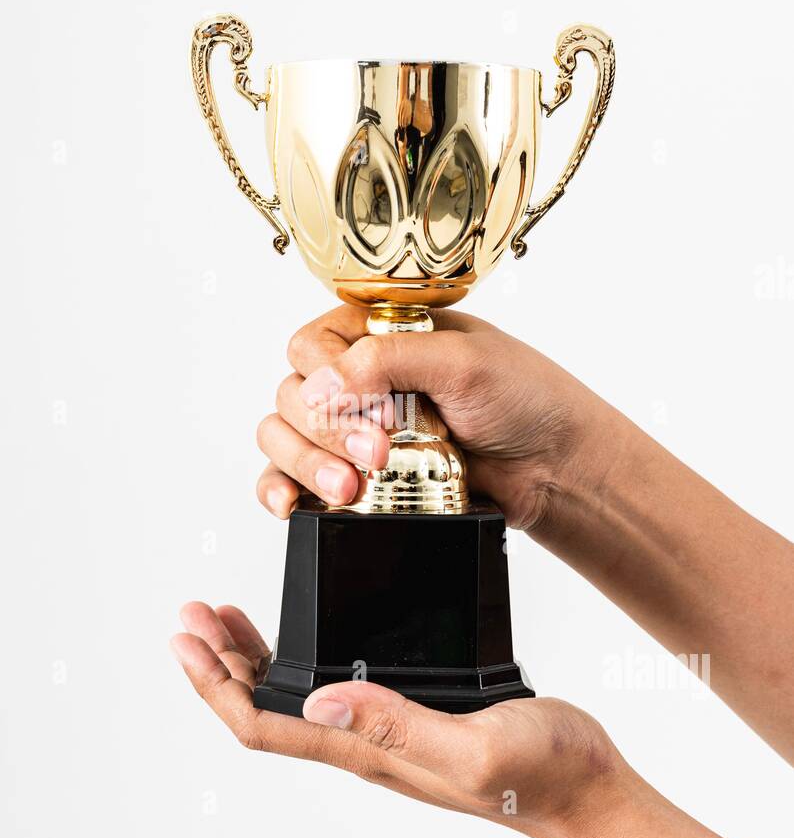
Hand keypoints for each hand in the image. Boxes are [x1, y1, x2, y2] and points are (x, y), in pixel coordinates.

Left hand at [170, 603, 793, 837]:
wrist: (588, 790)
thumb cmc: (541, 774)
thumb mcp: (471, 745)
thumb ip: (398, 724)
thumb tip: (319, 698)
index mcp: (367, 750)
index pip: (263, 723)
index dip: (214, 685)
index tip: (185, 638)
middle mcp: (365, 743)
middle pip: (266, 707)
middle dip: (218, 663)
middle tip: (190, 613)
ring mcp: (386, 731)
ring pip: (296, 695)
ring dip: (251, 658)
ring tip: (224, 616)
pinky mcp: (412, 713)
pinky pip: (338, 684)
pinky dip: (306, 654)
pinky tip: (312, 629)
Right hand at [255, 305, 613, 530]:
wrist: (555, 467)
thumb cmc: (524, 400)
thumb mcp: (465, 362)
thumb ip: (391, 359)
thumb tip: (323, 383)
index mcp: (378, 332)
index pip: (311, 346)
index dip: (328, 381)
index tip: (374, 411)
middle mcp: (358, 377)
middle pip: (291, 396)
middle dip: (325, 432)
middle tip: (377, 455)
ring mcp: (352, 430)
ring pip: (283, 438)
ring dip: (303, 465)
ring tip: (348, 490)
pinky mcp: (354, 477)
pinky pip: (291, 480)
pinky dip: (281, 491)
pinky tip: (292, 506)